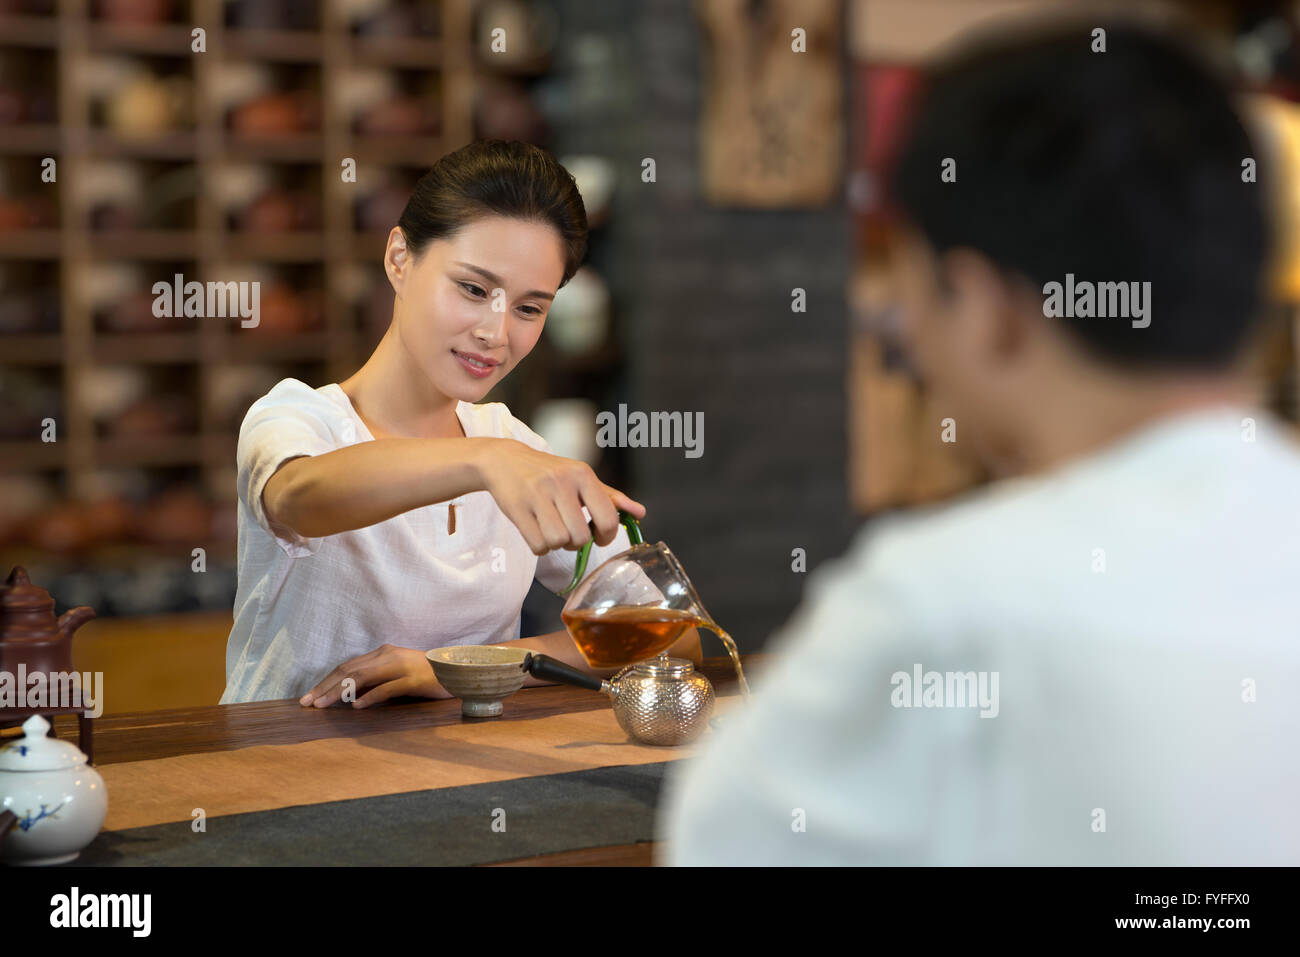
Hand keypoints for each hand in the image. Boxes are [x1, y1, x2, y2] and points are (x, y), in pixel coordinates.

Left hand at [299, 644, 453, 708]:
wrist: (459, 671)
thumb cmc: (427, 677)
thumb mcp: (397, 675)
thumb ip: (376, 681)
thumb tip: (350, 695)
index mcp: (383, 654)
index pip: (347, 666)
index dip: (326, 681)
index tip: (309, 697)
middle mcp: (388, 656)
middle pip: (349, 670)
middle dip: (325, 687)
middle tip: (307, 703)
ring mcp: (401, 666)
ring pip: (362, 677)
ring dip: (340, 692)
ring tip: (323, 705)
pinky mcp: (414, 679)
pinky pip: (387, 688)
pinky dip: (370, 697)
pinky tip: (357, 707)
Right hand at [474, 439, 645, 554]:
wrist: (505, 461)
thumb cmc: (550, 474)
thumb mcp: (581, 478)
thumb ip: (611, 497)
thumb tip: (641, 513)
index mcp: (582, 474)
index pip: (608, 518)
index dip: (607, 536)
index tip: (598, 537)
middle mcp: (561, 482)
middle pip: (581, 536)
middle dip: (576, 542)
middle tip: (570, 533)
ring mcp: (537, 495)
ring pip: (559, 542)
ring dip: (557, 545)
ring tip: (552, 530)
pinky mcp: (517, 508)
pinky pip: (538, 546)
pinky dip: (540, 547)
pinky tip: (537, 532)